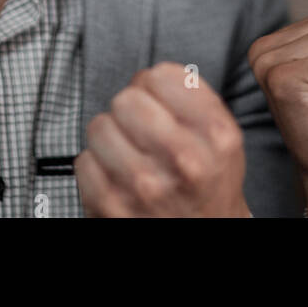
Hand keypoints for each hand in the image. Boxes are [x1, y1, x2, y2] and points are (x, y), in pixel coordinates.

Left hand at [75, 62, 250, 216]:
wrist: (203, 232)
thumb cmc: (208, 183)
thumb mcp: (224, 135)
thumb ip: (194, 97)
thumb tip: (149, 75)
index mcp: (216, 136)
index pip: (161, 77)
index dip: (155, 85)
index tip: (158, 100)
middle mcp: (184, 160)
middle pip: (126, 99)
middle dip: (131, 110)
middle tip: (141, 127)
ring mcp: (144, 186)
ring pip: (99, 126)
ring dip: (110, 137)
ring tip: (129, 153)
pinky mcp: (111, 206)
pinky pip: (83, 161)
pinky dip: (96, 167)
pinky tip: (116, 176)